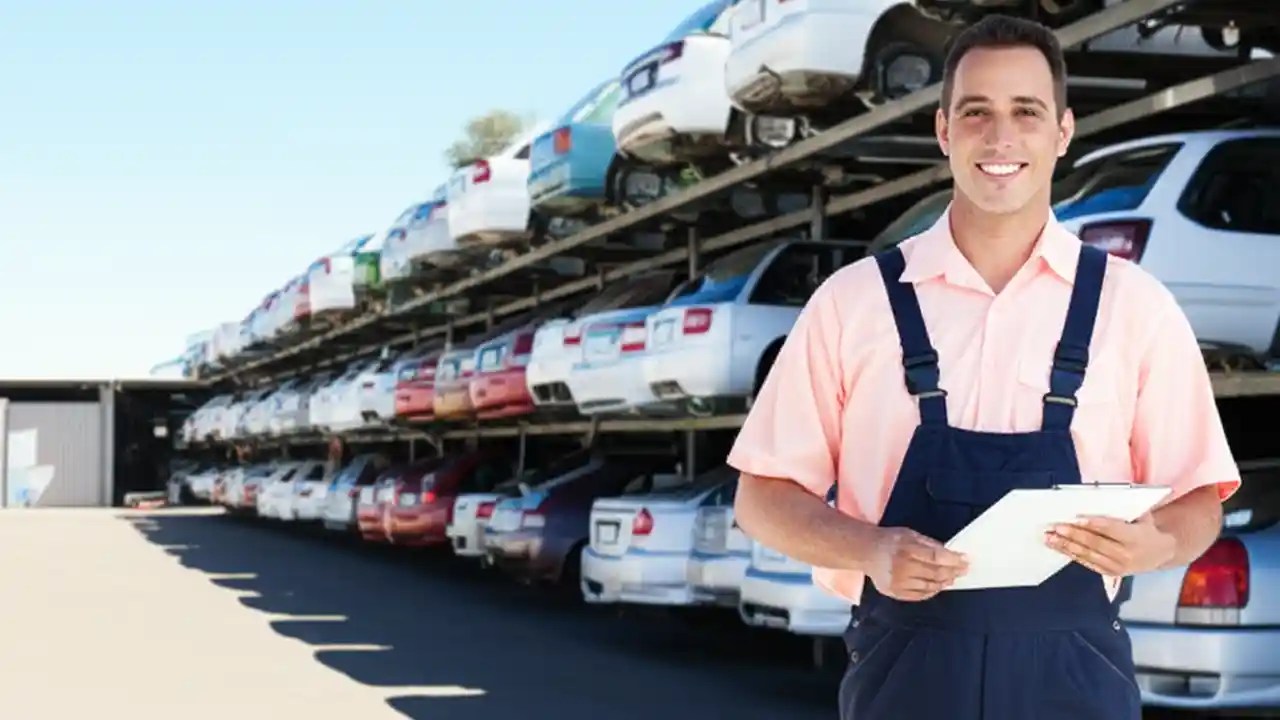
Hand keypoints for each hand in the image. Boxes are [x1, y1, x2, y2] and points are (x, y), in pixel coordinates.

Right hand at [866, 526, 968, 601]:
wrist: (866, 552)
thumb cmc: (890, 540)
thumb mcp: (909, 534)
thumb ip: (929, 543)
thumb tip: (950, 553)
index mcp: (906, 548)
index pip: (936, 556)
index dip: (953, 560)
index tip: (965, 560)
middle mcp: (902, 567)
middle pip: (935, 573)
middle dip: (953, 572)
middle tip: (963, 570)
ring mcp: (898, 582)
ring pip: (929, 586)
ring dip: (944, 582)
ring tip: (951, 578)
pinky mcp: (895, 592)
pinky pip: (919, 596)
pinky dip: (931, 591)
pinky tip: (937, 586)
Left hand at [1045, 512, 1175, 576]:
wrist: (1161, 553)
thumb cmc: (1146, 528)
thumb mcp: (1142, 516)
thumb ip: (1123, 510)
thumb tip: (1099, 498)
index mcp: (1136, 537)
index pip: (1112, 529)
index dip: (1094, 524)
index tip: (1077, 518)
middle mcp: (1127, 554)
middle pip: (1095, 543)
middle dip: (1073, 535)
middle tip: (1055, 527)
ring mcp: (1118, 566)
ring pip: (1088, 555)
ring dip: (1066, 546)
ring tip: (1050, 538)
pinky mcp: (1110, 573)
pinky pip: (1088, 563)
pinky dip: (1072, 555)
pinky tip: (1060, 548)